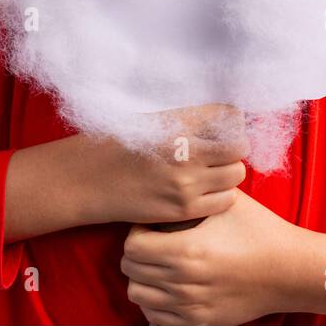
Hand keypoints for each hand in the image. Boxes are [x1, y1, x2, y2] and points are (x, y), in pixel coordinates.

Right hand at [76, 103, 250, 226]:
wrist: (87, 179)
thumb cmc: (116, 143)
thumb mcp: (153, 120)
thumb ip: (189, 119)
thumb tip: (225, 118)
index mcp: (178, 123)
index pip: (230, 115)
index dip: (230, 121)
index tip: (222, 128)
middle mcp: (187, 151)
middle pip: (239, 148)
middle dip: (231, 150)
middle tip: (215, 153)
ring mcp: (187, 183)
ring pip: (236, 175)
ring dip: (227, 173)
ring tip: (208, 173)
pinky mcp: (183, 209)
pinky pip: (225, 201)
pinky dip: (220, 195)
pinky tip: (202, 191)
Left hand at [121, 189, 303, 324]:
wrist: (289, 270)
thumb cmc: (259, 231)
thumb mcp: (226, 202)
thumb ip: (193, 196)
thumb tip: (166, 187)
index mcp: (188, 250)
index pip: (132, 245)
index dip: (138, 230)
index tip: (152, 225)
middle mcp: (184, 282)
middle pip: (130, 270)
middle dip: (137, 253)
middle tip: (153, 242)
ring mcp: (191, 306)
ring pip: (138, 296)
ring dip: (142, 278)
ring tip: (159, 264)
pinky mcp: (200, 322)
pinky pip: (155, 319)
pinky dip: (154, 303)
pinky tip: (168, 288)